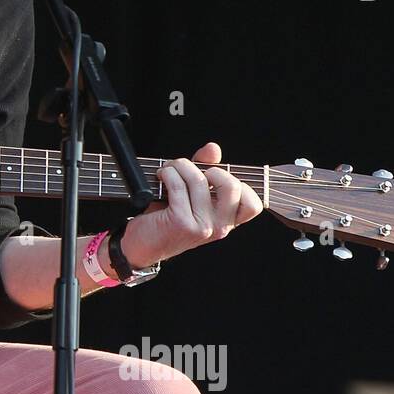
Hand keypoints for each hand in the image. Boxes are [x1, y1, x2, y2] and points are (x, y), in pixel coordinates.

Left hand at [119, 142, 262, 267]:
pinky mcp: (182, 223)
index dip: (238, 184)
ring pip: (199, 180)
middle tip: (192, 171)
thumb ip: (205, 170)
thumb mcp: (191, 194)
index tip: (215, 178)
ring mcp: (203, 227)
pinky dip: (168, 173)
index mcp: (226, 222)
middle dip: (210, 168)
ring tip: (169, 170)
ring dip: (180, 166)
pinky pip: (178, 185)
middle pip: (232, 187)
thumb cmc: (166, 218)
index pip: (253, 205)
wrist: (141, 245)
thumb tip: (213, 148)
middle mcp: (219, 227)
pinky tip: (161, 176)